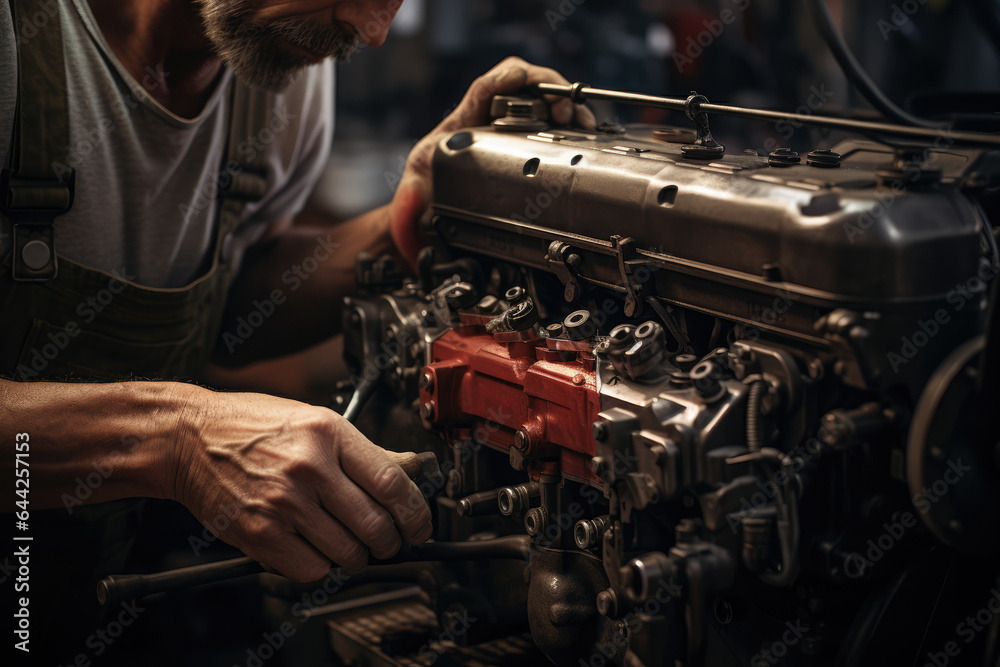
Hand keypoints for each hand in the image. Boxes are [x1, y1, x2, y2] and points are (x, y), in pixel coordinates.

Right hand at [168, 388, 432, 581]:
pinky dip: (322, 568)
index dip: (415, 513)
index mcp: (328, 433)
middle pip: (375, 524)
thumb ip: (362, 450)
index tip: (419, 525)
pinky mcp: (260, 533)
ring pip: (347, 552)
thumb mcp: (315, 420)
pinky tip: (316, 550)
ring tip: (349, 544)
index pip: (391, 483)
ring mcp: (284, 503)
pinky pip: (312, 569)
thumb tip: (410, 470)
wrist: (187, 438)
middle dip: (390, 542)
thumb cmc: (250, 425)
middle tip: (388, 541)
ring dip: (357, 557)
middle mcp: (309, 467)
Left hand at [389, 56, 595, 265]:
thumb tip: (413, 197)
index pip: (485, 88)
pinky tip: (582, 133)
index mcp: (462, 126)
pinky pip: (552, 125)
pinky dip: (570, 124)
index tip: (524, 81)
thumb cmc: (424, 202)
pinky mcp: (527, 149)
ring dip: (565, 104)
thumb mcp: (412, 199)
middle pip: (523, 86)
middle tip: (564, 112)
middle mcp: (489, 123)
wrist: (432, 223)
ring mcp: (510, 134)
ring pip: (542, 102)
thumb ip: (408, 199)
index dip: (507, 79)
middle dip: (549, 89)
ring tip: (580, 121)